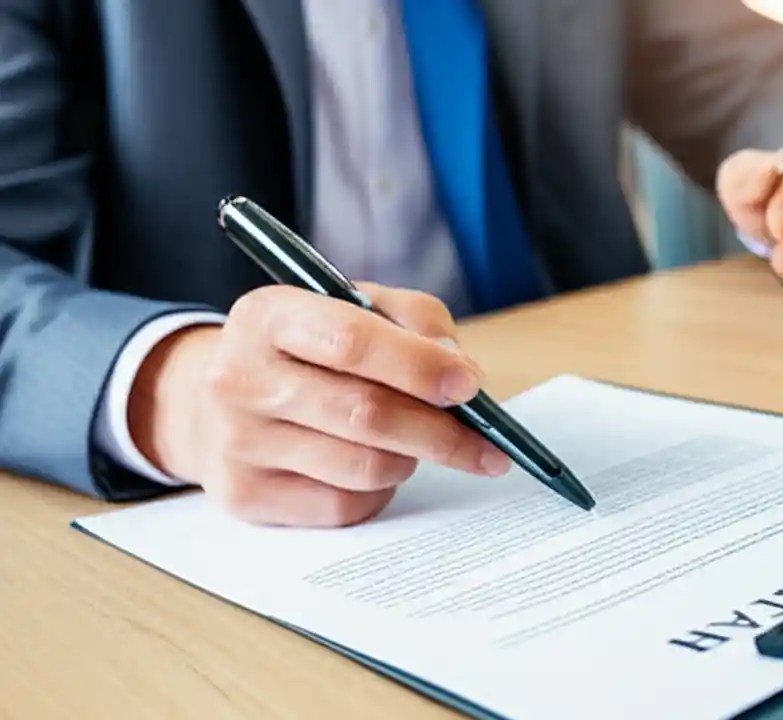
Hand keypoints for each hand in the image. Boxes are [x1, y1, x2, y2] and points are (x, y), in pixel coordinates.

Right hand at [127, 284, 510, 526]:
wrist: (213, 402)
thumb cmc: (306, 350)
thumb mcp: (352, 307)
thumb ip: (415, 323)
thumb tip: (460, 372)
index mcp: (268, 316)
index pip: (352, 341)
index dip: (420, 366)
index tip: (470, 385)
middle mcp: (241, 378)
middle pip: (366, 414)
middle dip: (441, 431)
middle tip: (487, 443)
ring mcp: (238, 443)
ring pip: (363, 467)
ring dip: (411, 459)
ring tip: (417, 442)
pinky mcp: (245, 497)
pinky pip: (343, 506)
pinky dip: (379, 491)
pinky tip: (375, 467)